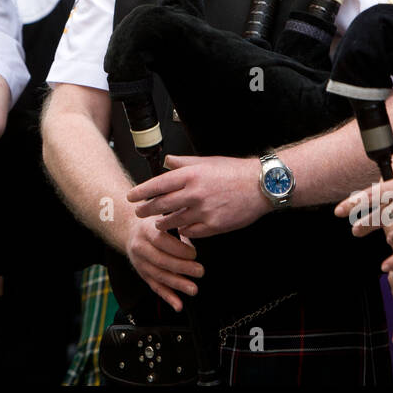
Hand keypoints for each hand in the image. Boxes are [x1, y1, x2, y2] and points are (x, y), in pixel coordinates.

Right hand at [124, 214, 203, 313]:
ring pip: (159, 276)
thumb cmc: (154, 226)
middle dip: (182, 267)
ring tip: (193, 289)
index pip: (161, 240)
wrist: (132, 233)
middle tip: (199, 271)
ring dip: (177, 284)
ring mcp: (140, 263)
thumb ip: (177, 230)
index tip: (193, 254)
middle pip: (160, 260)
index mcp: (146, 230)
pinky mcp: (143, 276)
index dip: (178, 249)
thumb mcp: (162, 221)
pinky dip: (168, 298)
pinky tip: (178, 305)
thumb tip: (193, 244)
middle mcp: (140, 247)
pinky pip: (156, 288)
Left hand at [127, 155, 267, 238]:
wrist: (260, 186)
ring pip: (173, 221)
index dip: (141, 192)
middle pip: (160, 205)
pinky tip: (181, 229)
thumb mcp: (206, 161)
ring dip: (163, 223)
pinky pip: (191, 231)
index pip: (157, 185)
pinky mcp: (213, 226)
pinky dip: (184, 230)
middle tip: (139, 212)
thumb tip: (167, 161)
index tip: (132, 197)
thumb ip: (183, 162)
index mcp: (190, 175)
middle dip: (146, 210)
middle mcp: (194, 193)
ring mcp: (203, 211)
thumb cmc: (234, 172)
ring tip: (159, 223)